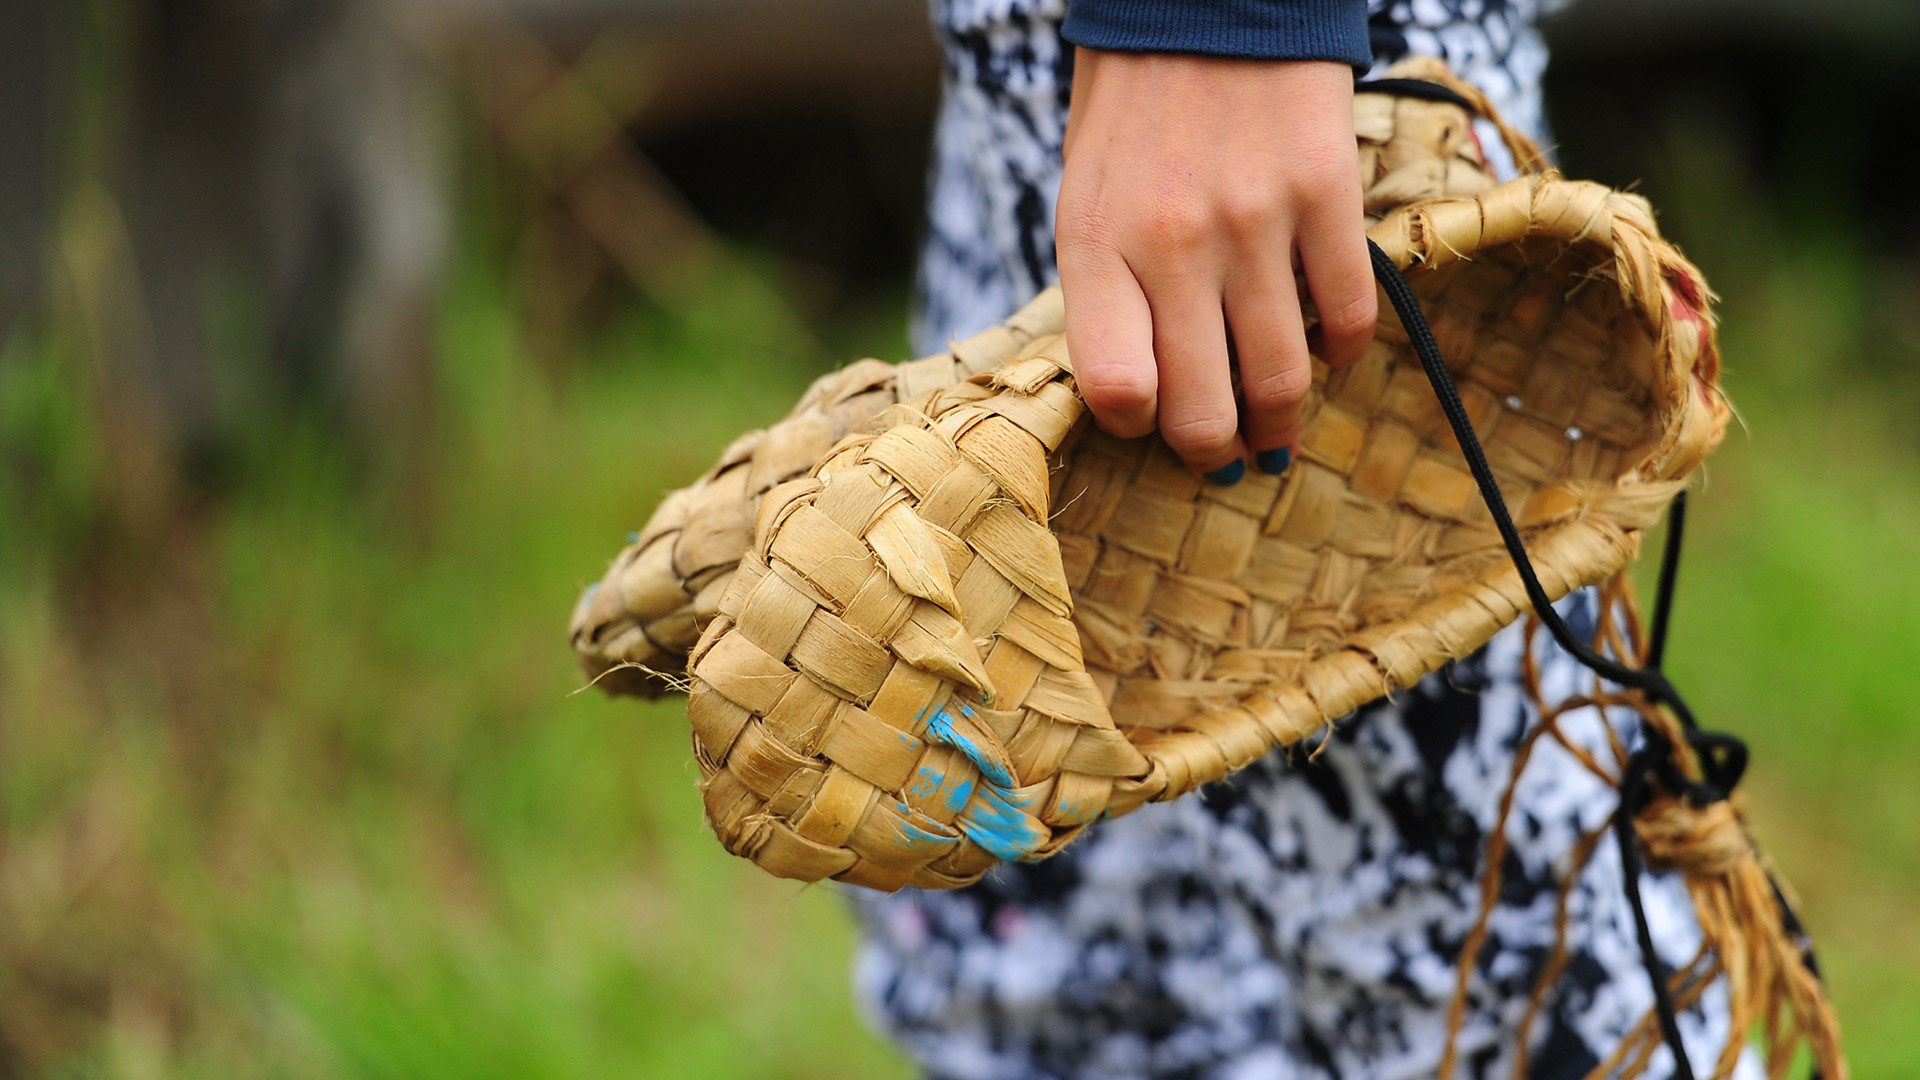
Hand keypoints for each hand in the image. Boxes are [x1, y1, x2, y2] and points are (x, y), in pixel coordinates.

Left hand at [1057, 50, 1375, 481]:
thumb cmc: (1135, 107)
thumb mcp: (1085, 195)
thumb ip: (1107, 287)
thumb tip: (1141, 388)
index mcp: (1096, 243)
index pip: (1115, 390)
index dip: (1135, 425)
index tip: (1149, 416)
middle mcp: (1172, 243)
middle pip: (1203, 411)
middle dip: (1216, 454)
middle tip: (1226, 457)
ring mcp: (1255, 222)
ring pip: (1284, 379)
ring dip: (1283, 422)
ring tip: (1277, 428)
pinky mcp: (1326, 195)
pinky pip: (1351, 315)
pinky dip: (1342, 350)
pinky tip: (1326, 348)